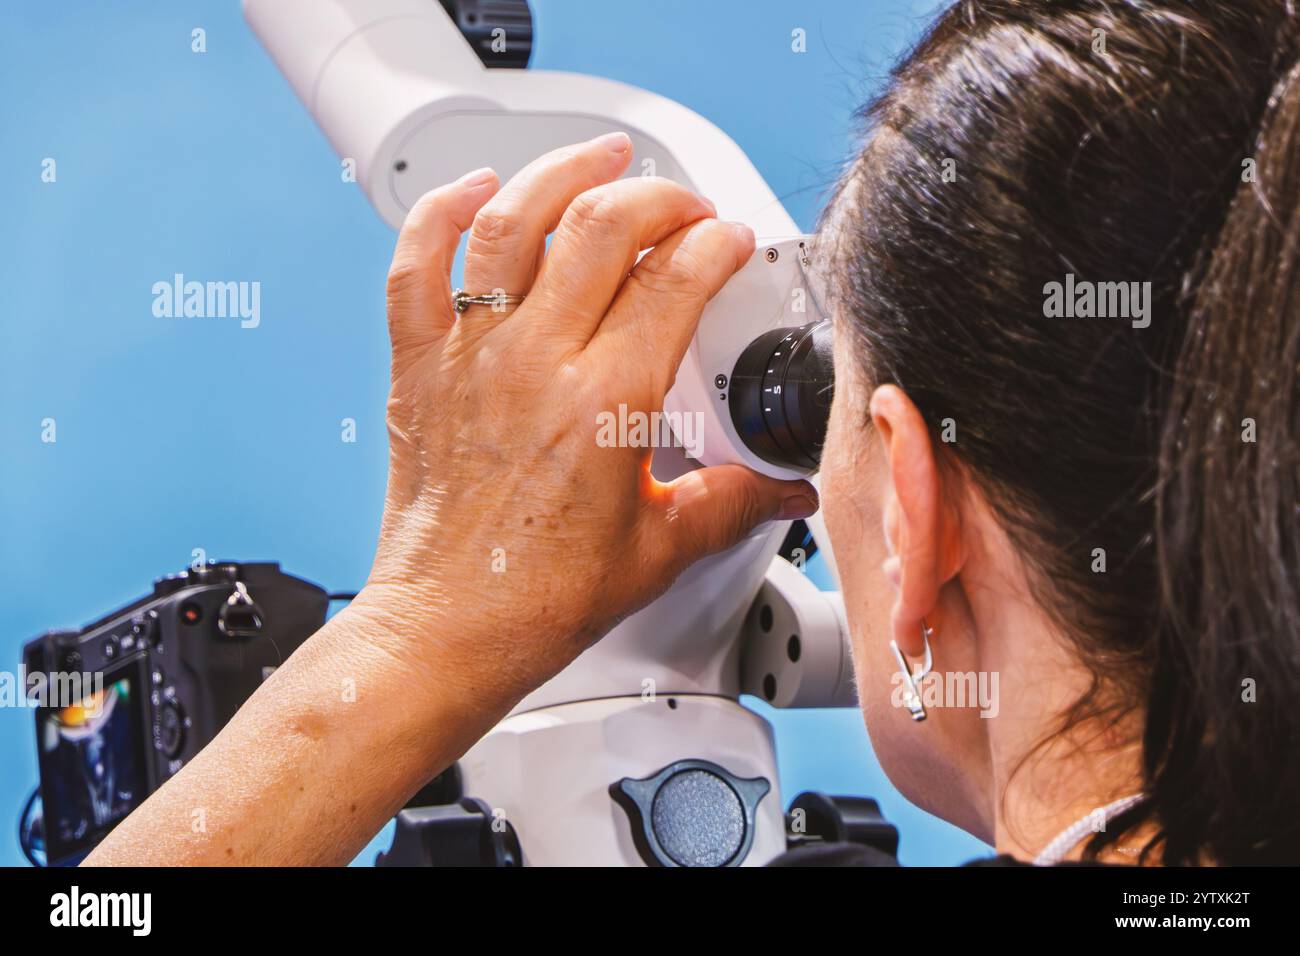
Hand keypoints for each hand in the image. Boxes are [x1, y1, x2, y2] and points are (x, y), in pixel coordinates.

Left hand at [356, 132, 818, 708]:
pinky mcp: (420, 367)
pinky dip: (441, 212)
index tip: (728, 241)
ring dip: (562, 173)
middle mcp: (533, 365)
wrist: (450, 627)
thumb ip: (734, 503)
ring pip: (510, 223)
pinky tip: (478, 189)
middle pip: (602, 228)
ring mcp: (469, 358)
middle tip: (681, 203)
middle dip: (657, 194)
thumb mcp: (660, 550)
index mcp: (604, 404)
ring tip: (601, 155)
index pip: (675, 281)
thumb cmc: (540, 598)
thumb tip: (784, 489)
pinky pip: (417, 266)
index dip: (714, 244)